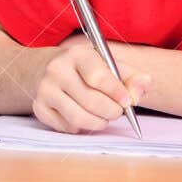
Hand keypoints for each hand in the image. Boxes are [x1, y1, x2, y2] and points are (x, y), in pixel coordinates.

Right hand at [32, 41, 151, 133]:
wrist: (42, 68)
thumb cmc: (83, 68)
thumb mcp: (107, 63)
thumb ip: (130, 76)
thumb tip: (143, 88)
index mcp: (77, 54)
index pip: (98, 76)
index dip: (117, 92)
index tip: (128, 102)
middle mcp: (57, 70)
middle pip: (91, 102)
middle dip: (112, 112)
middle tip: (117, 112)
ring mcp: (45, 90)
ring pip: (79, 118)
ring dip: (98, 123)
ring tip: (104, 117)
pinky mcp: (39, 108)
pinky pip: (67, 127)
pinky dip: (81, 127)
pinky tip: (83, 115)